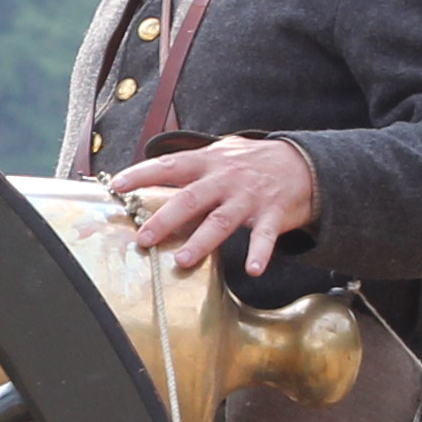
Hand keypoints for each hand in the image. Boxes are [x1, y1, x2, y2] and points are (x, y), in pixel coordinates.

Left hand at [106, 133, 320, 272]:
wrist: (303, 163)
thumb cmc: (253, 161)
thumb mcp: (222, 152)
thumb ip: (192, 163)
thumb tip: (153, 171)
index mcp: (209, 163)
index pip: (170, 165)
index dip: (143, 174)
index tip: (118, 185)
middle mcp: (226, 179)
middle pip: (191, 199)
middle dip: (165, 219)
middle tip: (144, 239)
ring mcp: (248, 198)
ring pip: (221, 221)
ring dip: (201, 242)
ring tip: (182, 260)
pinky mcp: (272, 215)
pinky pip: (264, 237)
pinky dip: (259, 254)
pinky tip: (253, 269)